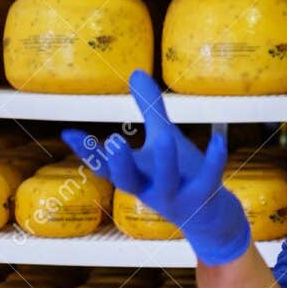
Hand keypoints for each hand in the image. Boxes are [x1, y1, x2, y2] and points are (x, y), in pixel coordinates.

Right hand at [63, 70, 251, 266]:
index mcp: (135, 175)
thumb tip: (135, 71)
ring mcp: (176, 197)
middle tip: (112, 142)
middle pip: (128, 181)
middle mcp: (150, 189)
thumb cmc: (179, 172)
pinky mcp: (202, 198)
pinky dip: (214, 160)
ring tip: (166, 136)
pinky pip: (208, 179)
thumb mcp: (161, 138)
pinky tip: (218, 139)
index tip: (68, 133)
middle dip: (121, 163)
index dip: (87, 151)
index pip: (104, 166)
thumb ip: (149, 108)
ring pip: (167, 182)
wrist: (208, 216)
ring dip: (165, 160)